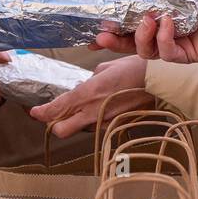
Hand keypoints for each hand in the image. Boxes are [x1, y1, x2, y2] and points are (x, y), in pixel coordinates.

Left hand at [30, 57, 153, 137]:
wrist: (161, 82)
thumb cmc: (136, 69)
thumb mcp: (107, 67)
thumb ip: (92, 78)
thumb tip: (87, 84)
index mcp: (87, 93)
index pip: (56, 110)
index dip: (42, 112)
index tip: (36, 111)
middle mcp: (93, 111)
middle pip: (61, 131)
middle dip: (56, 125)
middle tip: (56, 116)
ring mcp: (105, 122)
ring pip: (82, 129)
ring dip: (79, 121)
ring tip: (87, 108)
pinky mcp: (117, 126)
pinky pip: (99, 127)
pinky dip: (97, 120)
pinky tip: (104, 109)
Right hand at [91, 0, 197, 64]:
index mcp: (162, 11)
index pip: (131, 21)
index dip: (112, 24)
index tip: (96, 23)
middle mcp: (167, 30)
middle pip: (132, 42)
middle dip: (114, 41)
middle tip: (102, 34)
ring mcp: (178, 44)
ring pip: (146, 51)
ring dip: (139, 36)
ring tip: (147, 19)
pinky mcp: (190, 55)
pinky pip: (167, 53)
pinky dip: (163, 38)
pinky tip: (167, 23)